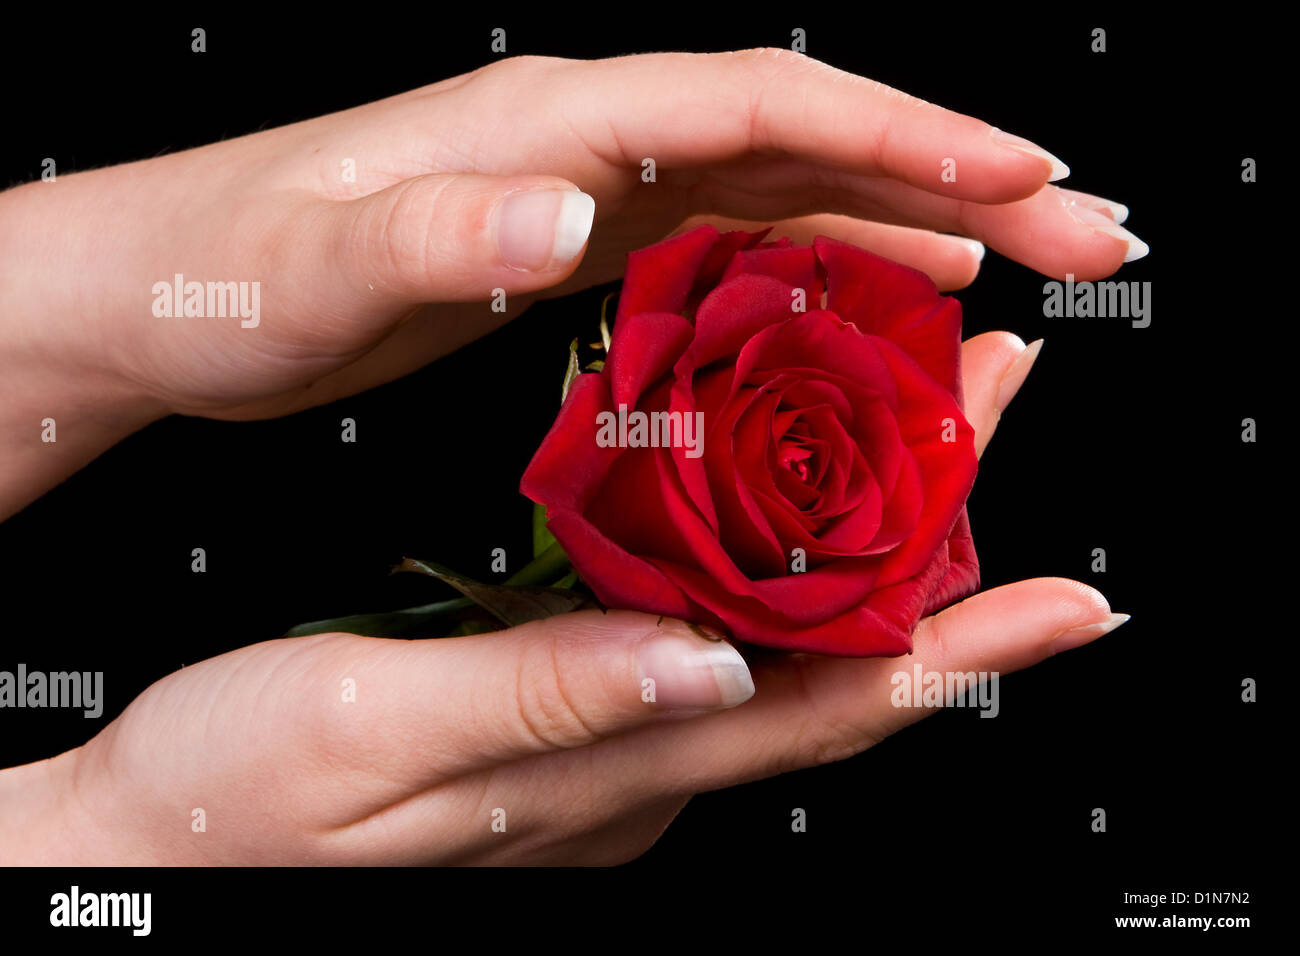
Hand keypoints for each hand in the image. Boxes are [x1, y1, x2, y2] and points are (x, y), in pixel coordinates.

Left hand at [0, 49, 1143, 516]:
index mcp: (552, 124)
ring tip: (1012, 269)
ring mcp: (590, 189)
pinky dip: (817, 264)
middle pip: (812, 138)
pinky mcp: (576, 245)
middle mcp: (589, 140)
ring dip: (906, 223)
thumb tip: (559, 221)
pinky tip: (868, 298)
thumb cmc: (225, 277)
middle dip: (956, 181)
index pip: (767, 104)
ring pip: (787, 189)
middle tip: (1083, 234)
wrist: (163, 293)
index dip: (903, 136)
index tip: (1023, 181)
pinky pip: (731, 243)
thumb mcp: (317, 270)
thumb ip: (435, 241)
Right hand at [0, 331, 1124, 864]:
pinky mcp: (568, 726)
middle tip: (1004, 415)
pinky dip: (782, 574)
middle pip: (836, 671)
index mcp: (602, 776)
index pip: (818, 713)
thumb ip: (542, 696)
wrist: (152, 846)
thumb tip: (703, 662)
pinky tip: (802, 518)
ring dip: (878, 554)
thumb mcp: (366, 727)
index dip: (952, 649)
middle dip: (951, 560)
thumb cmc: (235, 799)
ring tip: (941, 438)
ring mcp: (607, 754)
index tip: (1064, 595)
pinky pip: (716, 651)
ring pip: (788, 656)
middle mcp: (632, 773)